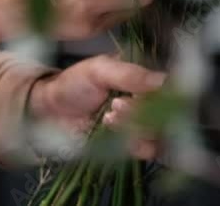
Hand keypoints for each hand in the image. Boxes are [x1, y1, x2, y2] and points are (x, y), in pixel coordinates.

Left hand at [27, 55, 164, 159]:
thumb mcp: (98, 70)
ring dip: (136, 126)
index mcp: (143, 78)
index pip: (170, 88)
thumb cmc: (72, 84)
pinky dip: (133, 142)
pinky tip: (110, 129)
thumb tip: (165, 81)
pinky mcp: (133, 144)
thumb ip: (130, 74)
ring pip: (161, 132)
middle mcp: (148, 101)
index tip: (140, 93)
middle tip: (116, 104)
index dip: (163, 93)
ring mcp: (142, 123)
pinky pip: (149, 149)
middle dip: (143, 111)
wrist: (49, 113)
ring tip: (109, 117)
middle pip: (169, 112)